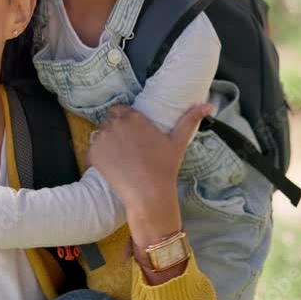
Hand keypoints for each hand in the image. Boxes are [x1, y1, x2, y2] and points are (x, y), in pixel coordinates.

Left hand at [88, 104, 213, 209]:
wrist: (148, 194)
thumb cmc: (164, 168)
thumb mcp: (178, 142)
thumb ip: (190, 119)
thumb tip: (209, 105)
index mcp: (134, 117)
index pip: (120, 110)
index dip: (124, 121)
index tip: (131, 135)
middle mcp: (116, 124)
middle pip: (109, 121)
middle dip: (114, 131)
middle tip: (126, 149)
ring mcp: (102, 138)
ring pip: (99, 135)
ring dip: (105, 143)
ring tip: (119, 159)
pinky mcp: (93, 154)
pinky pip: (91, 150)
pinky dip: (97, 157)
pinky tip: (112, 166)